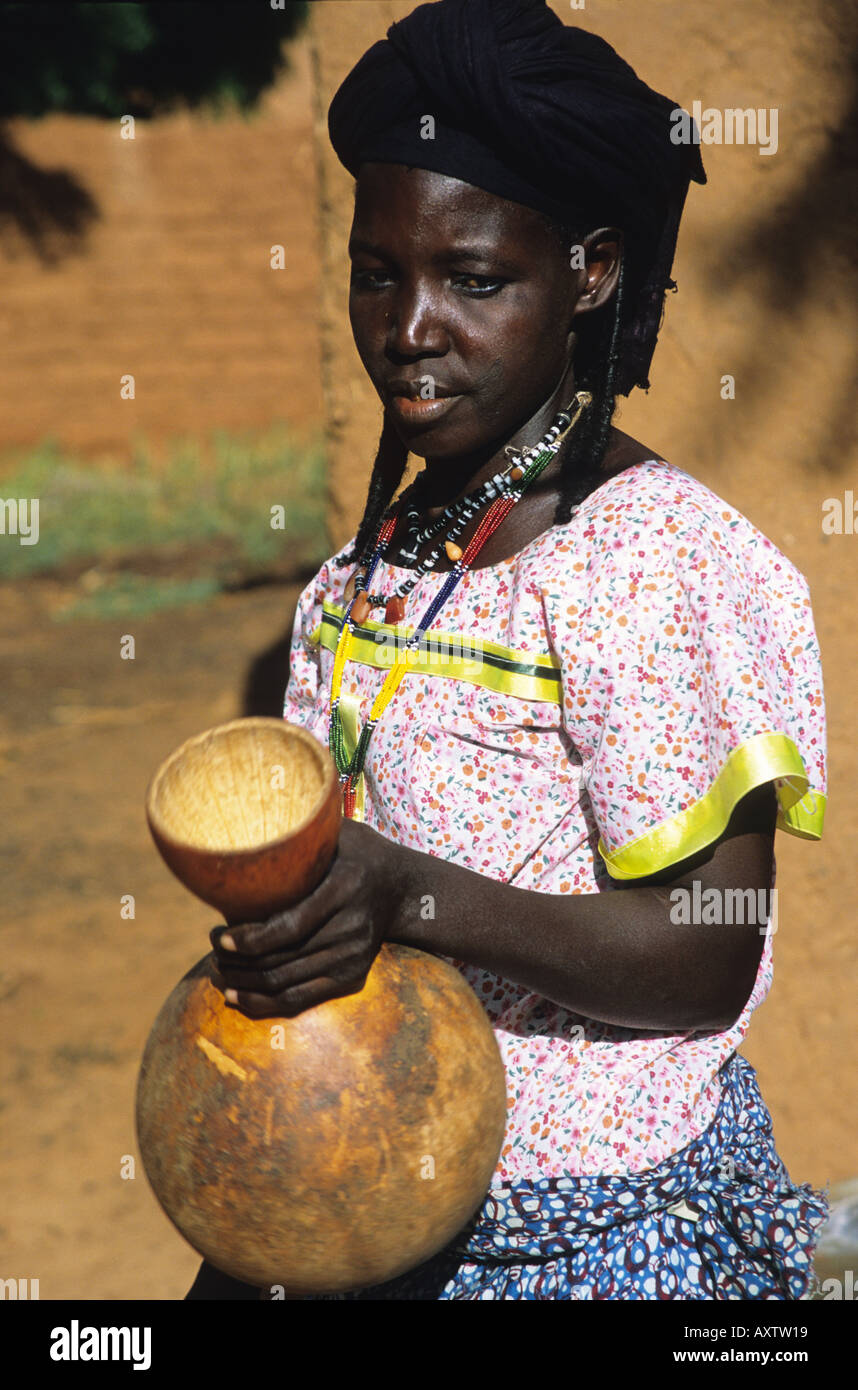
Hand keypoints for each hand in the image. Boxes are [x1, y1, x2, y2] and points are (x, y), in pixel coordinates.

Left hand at [209, 818, 405, 1018]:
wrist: (404, 889)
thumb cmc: (360, 852)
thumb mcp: (341, 832)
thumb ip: (306, 831)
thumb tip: (252, 819)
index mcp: (345, 887)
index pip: (291, 925)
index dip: (251, 938)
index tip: (219, 936)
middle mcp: (351, 927)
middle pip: (282, 958)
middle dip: (237, 959)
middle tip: (212, 945)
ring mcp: (353, 956)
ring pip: (284, 982)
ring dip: (243, 981)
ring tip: (218, 967)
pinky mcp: (352, 976)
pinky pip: (299, 1000)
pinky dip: (263, 1003)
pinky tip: (235, 996)